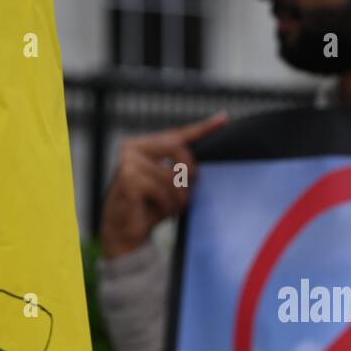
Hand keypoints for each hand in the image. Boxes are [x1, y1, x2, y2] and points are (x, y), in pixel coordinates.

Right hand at [99, 111, 227, 257]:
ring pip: (171, 175)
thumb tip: (205, 161)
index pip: (177, 135)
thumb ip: (181, 168)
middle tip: (186, 192)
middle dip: (188, 172)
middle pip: (177, 148)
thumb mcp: (169, 184)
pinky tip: (159, 211)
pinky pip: (161, 191)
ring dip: (177, 198)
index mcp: (142, 144)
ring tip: (170, 207)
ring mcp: (127, 163)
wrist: (126, 231)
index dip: (202, 128)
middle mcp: (131, 148)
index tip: (224, 119)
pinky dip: (166, 205)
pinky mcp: (127, 180)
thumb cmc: (149, 206)